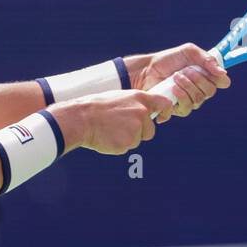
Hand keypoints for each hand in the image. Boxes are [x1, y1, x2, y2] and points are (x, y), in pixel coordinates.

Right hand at [57, 89, 175, 155]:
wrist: (81, 118)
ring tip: (110, 130)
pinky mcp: (127, 142)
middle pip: (150, 131)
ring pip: (137, 140)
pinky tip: (107, 137)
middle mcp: (141, 113)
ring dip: (126, 139)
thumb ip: (135, 106)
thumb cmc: (96, 108)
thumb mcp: (119, 98)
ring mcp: (135, 128)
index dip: (165, 112)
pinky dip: (117, 145)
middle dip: (138, 133)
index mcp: (140, 98)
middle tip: (119, 127)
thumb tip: (144, 113)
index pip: (164, 104)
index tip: (162, 117)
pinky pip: (126, 148)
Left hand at [124, 43, 229, 115]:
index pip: (222, 83)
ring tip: (174, 78)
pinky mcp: (175, 109)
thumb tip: (223, 73)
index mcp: (205, 77)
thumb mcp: (189, 52)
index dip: (219, 79)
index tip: (211, 72)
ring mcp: (188, 101)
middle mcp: (199, 90)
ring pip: (197, 101)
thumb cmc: (169, 59)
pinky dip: (178, 98)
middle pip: (209, 92)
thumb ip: (207, 59)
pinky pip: (184, 110)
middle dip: (196, 80)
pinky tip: (171, 90)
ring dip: (186, 87)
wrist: (147, 69)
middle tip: (183, 71)